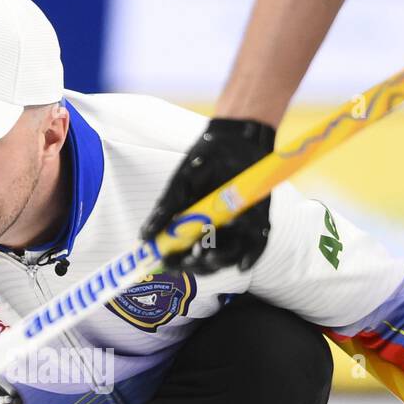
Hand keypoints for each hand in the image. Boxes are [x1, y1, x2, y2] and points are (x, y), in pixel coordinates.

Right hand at [139, 118, 275, 274]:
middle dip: (198, 265)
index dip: (176, 262)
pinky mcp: (259, 221)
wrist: (237, 138)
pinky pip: (257, 245)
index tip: (167, 261)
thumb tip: (144, 235)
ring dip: (219, 261)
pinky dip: (250, 257)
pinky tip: (242, 264)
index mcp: (194, 226)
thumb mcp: (181, 183)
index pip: (184, 253)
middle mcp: (216, 231)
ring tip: (209, 255)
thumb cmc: (205, 161)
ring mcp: (238, 229)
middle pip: (207, 260)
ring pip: (230, 256)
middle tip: (190, 259)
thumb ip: (165, 208)